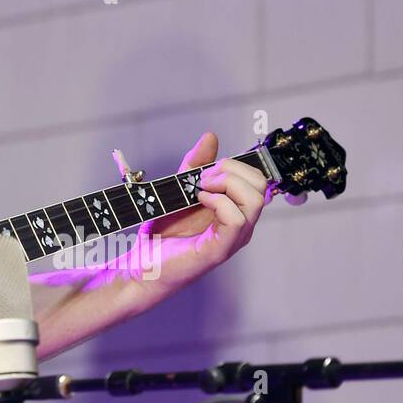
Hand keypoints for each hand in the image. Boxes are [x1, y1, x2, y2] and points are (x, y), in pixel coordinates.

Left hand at [112, 131, 271, 313]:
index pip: (259, 179)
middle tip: (202, 178)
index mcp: (236, 209)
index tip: (208, 168)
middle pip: (261, 185)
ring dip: (226, 184)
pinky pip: (237, 219)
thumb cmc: (162, 233)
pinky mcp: (219, 250)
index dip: (237, 164)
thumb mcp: (177, 189)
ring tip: (200, 189)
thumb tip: (211, 136)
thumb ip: (195, 164)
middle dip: (231, 170)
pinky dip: (219, 202)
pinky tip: (200, 200)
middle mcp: (241, 224)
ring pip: (255, 200)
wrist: (141, 265)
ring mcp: (233, 238)